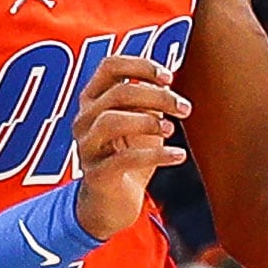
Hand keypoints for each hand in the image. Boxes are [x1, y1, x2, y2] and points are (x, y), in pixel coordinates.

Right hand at [70, 54, 189, 240]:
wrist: (111, 203)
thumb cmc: (127, 156)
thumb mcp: (139, 120)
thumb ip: (147, 98)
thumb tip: (165, 80)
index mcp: (92, 100)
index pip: (110, 66)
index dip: (141, 65)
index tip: (169, 77)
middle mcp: (83, 120)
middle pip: (119, 92)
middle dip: (158, 96)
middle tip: (184, 108)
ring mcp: (86, 147)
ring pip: (112, 120)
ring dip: (149, 121)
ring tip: (171, 129)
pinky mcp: (96, 174)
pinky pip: (125, 159)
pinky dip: (157, 155)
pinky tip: (178, 156)